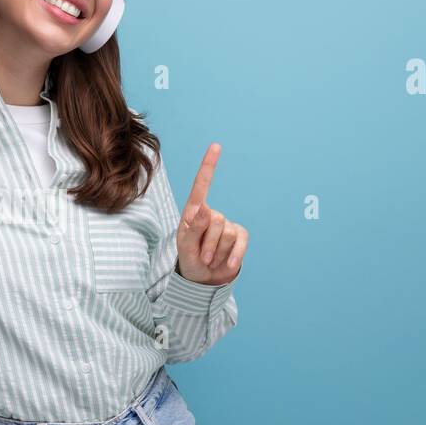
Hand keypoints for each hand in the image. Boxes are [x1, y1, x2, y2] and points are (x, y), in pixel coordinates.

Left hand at [175, 143, 248, 285]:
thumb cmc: (189, 258)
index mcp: (194, 212)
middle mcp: (211, 214)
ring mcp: (228, 225)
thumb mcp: (185, 245)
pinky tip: (226, 264)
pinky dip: (232, 256)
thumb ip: (194, 227)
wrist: (203, 278)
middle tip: (202, 257)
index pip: (201, 186)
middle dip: (207, 243)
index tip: (216, 146)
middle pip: (215, 220)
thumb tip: (205, 207)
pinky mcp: (240, 237)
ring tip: (209, 260)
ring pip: (227, 234)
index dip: (209, 166)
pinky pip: (240, 243)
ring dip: (216, 252)